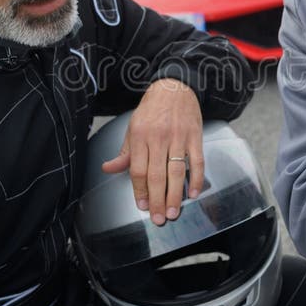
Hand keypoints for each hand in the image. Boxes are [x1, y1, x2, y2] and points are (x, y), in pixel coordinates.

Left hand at [101, 78, 202, 225]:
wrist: (174, 87)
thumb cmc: (152, 110)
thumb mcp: (133, 128)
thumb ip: (124, 152)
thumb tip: (108, 168)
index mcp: (140, 136)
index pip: (138, 169)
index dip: (140, 191)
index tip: (143, 206)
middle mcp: (158, 137)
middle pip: (157, 174)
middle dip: (157, 199)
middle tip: (159, 219)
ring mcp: (178, 137)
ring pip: (176, 171)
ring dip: (175, 195)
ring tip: (173, 212)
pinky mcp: (195, 136)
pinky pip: (197, 161)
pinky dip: (196, 179)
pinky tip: (192, 193)